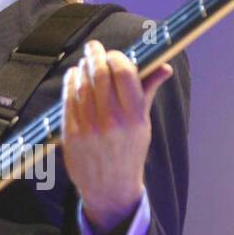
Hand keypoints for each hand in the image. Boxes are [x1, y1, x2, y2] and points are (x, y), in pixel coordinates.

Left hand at [62, 40, 173, 233]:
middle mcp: (113, 121)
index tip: (113, 53)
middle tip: (94, 47)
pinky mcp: (72, 134)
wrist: (110, 187)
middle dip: (95, 55)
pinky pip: (68, 100)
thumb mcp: (143, 124)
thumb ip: (148, 92)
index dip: (116, 57)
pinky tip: (73, 76)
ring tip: (84, 62)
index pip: (124, 72)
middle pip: (100, 74)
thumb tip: (164, 67)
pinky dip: (70, 82)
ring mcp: (90, 128)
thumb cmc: (129, 152)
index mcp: (135, 116)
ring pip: (82, 84)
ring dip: (82, 67)